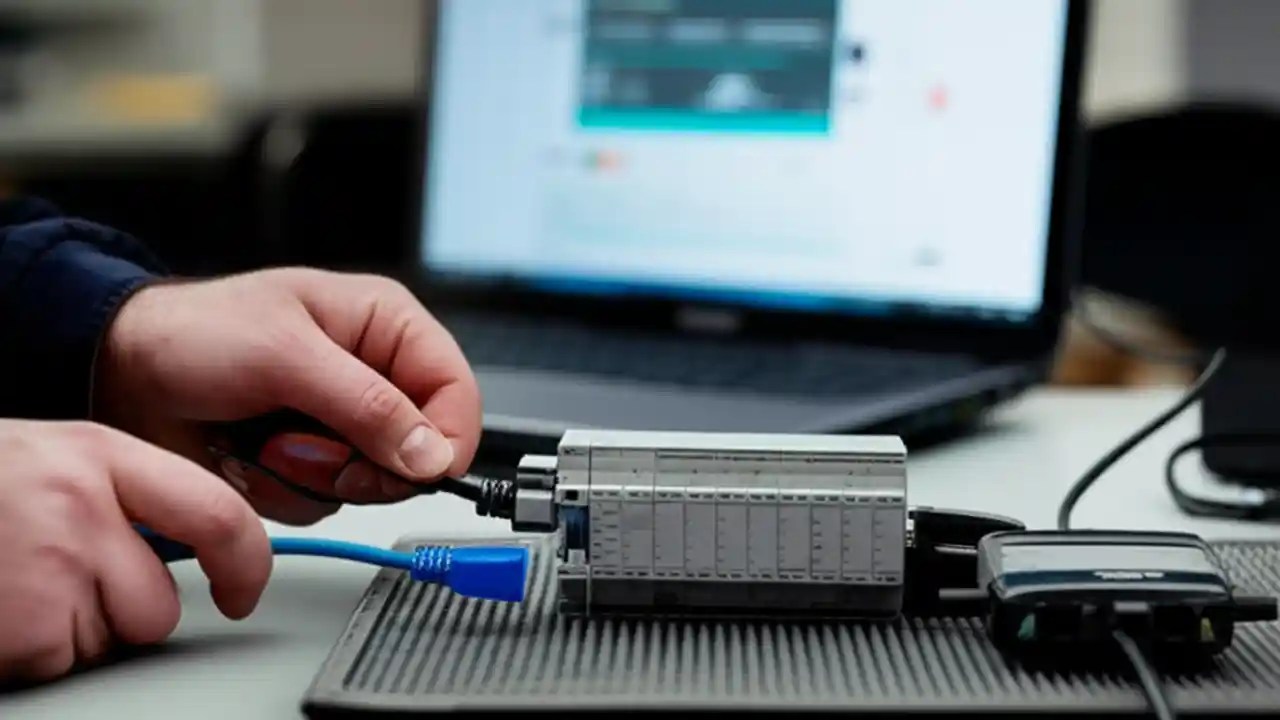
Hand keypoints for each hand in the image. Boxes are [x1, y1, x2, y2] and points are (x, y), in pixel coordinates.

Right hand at [0, 419, 269, 684]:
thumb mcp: (53, 462)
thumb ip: (123, 495)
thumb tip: (197, 543)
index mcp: (98, 454)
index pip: (216, 511)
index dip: (247, 563)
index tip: (243, 590)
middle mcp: (81, 502)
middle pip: (161, 603)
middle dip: (119, 612)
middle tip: (58, 583)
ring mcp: (48, 563)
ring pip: (114, 638)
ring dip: (72, 633)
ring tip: (18, 589)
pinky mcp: (24, 623)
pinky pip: (61, 662)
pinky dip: (32, 654)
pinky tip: (1, 611)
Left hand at [93, 268, 481, 525]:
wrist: (122, 372)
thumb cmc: (196, 333)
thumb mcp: (286, 356)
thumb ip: (367, 405)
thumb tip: (430, 452)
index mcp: (385, 327)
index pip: (455, 390)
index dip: (447, 436)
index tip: (418, 470)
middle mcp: (374, 377)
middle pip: (418, 451)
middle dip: (359, 462)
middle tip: (311, 447)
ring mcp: (341, 424)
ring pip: (369, 484)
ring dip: (309, 474)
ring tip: (265, 436)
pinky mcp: (309, 462)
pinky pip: (323, 501)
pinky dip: (281, 488)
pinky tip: (250, 452)